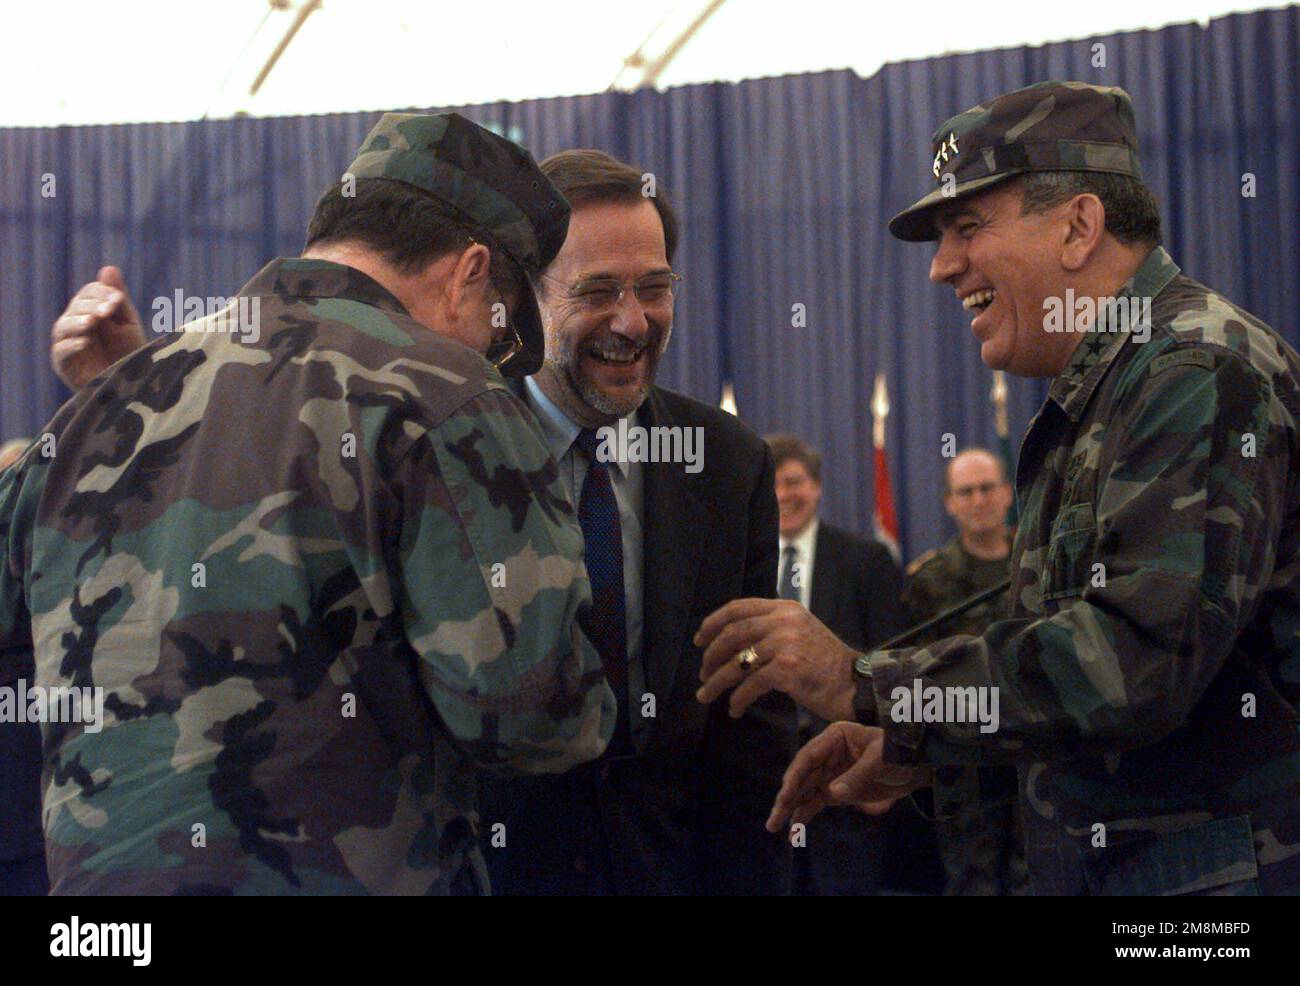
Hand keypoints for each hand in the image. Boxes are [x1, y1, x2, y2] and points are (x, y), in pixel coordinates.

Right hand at [50, 266, 145, 388]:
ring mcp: (67, 344)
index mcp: (90, 311)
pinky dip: (71, 345)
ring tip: (93, 322)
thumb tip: (109, 268)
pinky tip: (85, 341)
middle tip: (108, 311)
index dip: (101, 293)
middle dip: (92, 307)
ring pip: (63, 327)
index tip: (118, 300)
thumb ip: (118, 298)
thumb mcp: (128, 323)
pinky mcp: (64, 365)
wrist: (133, 386)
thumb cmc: (131, 353)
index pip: (88, 294)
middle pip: (76, 308)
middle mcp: (75, 325)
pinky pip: (61, 352)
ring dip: (78, 322)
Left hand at [694, 598, 857, 720]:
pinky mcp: (787, 669)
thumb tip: (732, 641)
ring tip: (705, 694)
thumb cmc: (826, 664)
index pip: (738, 607)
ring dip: (716, 681)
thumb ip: (772, 628)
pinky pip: (750, 685)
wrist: (855, 685)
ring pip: (736, 662)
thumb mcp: (801, 631)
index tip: (699, 640)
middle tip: (702, 674)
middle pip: (732, 633)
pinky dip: (737, 699)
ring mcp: (785, 644)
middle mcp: (784, 621)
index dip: (712, 623)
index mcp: (785, 608)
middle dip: (711, 656)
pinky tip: (734, 709)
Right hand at [765, 722, 930, 830]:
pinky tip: (794, 832)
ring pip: (804, 792)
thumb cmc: (900, 754)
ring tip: (774, 827)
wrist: (919, 767)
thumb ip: (858, 775)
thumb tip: (833, 793)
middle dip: (786, 798)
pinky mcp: (836, 790)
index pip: (808, 757)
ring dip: (790, 809)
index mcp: (834, 737)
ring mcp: (830, 773)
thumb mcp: (881, 761)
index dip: (794, 776)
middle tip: (773, 819)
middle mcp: (827, 754)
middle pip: (801, 776)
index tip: (785, 796)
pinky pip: (815, 803)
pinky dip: (804, 816)